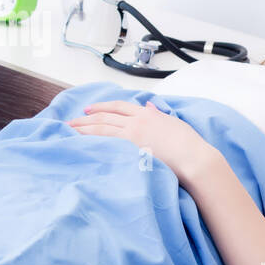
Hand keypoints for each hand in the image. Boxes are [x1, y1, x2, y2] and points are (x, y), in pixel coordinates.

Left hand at [66, 99, 218, 187]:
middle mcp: (136, 122)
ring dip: (84, 129)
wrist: (193, 158)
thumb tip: (150, 107)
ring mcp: (132, 136)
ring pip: (102, 129)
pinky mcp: (131, 150)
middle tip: (71, 121)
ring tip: (70, 130)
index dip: (101, 107)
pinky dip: (92, 142)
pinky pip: (106, 144)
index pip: (118, 107)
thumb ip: (158, 114)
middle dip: (86, 118)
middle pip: (105, 117)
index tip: (89, 109)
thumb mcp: (173, 122)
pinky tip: (81, 143)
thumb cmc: (188, 144)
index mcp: (146, 114)